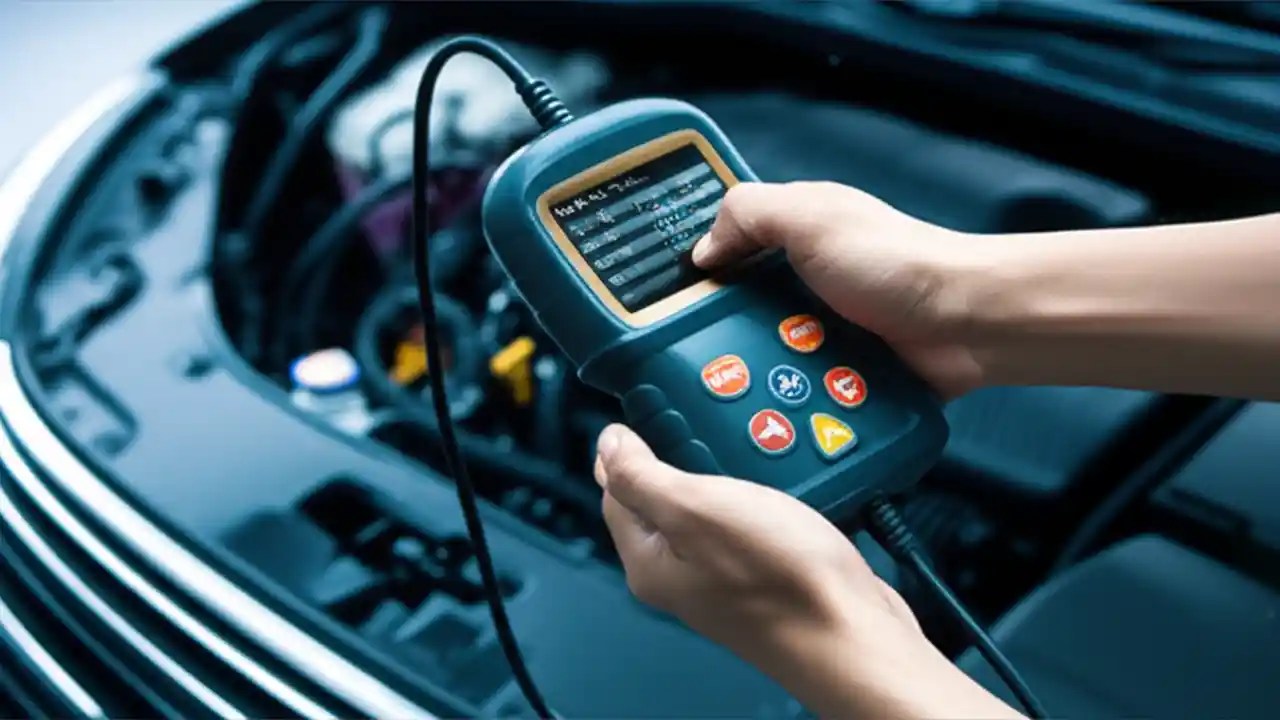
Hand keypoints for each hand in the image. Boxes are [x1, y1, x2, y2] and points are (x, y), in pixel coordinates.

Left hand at [594, 424, 1020, 718]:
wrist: (853, 632)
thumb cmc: (776, 576)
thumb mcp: (694, 509)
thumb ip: (643, 476)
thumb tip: (607, 443)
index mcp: (649, 561)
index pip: (617, 492)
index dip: (628, 448)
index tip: (650, 407)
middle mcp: (682, 573)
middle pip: (666, 497)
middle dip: (684, 452)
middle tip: (708, 416)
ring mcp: (728, 576)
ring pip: (715, 504)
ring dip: (731, 468)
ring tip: (750, 438)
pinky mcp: (770, 573)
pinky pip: (754, 519)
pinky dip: (765, 490)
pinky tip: (782, 474)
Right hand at [694, 181, 988, 397]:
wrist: (968, 324)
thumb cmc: (897, 261)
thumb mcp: (813, 216)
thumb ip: (750, 214)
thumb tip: (701, 251)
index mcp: (793, 239)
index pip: (725, 250)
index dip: (693, 272)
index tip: (657, 301)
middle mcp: (803, 286)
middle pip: (733, 315)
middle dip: (713, 339)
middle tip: (683, 363)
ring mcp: (822, 336)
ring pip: (760, 363)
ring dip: (750, 381)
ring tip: (726, 399)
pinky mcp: (841, 379)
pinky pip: (797, 396)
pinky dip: (786, 405)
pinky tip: (768, 417)